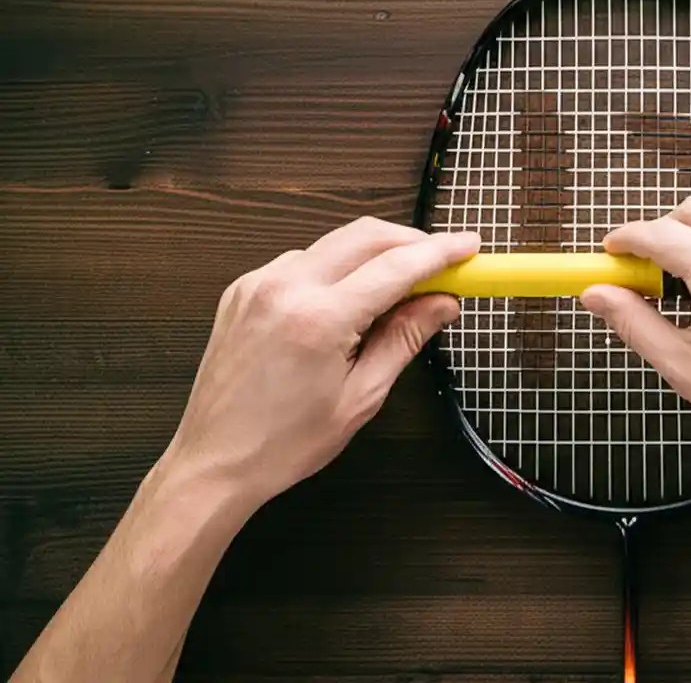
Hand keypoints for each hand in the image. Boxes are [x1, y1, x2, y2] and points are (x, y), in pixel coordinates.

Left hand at [165, 217, 479, 505]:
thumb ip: (404, 339)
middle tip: (444, 262)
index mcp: (318, 318)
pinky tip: (349, 302)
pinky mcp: (244, 289)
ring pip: (334, 244)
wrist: (214, 461)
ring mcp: (259, 283)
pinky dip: (336, 270)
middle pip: (365, 235)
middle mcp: (285, 287)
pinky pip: (303, 262)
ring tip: (399, 292)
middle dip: (410, 241)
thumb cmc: (285, 442)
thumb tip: (443, 303)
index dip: (440, 252)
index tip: (469, 247)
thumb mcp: (361, 396)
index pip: (395, 266)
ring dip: (373, 255)